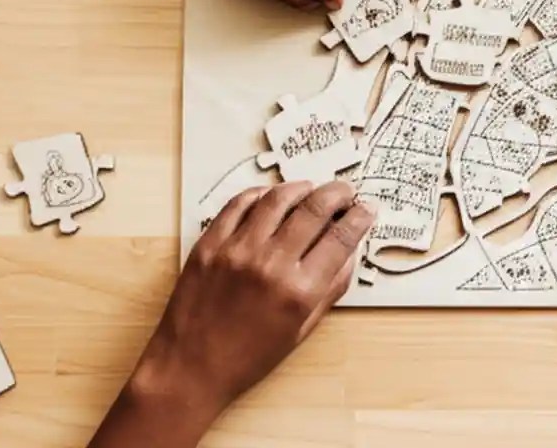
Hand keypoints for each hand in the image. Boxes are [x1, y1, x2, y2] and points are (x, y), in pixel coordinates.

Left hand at [88, 181, 373, 447]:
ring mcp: (237, 251)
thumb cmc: (247, 357)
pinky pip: (238, 205)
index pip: (341, 238)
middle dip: (337, 194)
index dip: (360, 217)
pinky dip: (260, 195)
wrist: (190, 368)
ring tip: (310, 189)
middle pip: (315, 209)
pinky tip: (271, 198)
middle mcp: (270, 264)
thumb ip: (330, 289)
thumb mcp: (301, 330)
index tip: (366, 209)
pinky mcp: (209, 245)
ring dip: (301, 188)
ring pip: (278, 199)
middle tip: (344, 191)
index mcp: (299, 291)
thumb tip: (349, 253)